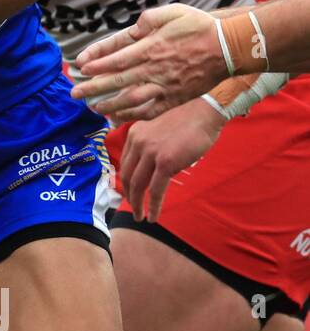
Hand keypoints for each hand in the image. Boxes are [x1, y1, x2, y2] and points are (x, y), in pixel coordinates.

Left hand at [70, 4, 226, 120]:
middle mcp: (155, 69)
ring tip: (90, 107)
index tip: (80, 67)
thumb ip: (149, 19)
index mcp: (152, 47)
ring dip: (107, 104)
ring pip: (130, 99)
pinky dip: (130, 115)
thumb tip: (133, 28)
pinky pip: (148, 111)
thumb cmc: (200, 27)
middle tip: (73, 93)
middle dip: (92, 87)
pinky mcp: (174, 99)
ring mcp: (165, 86)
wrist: (230, 48)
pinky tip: (116, 116)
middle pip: (117, 81)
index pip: (117, 58)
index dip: (97, 64)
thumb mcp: (174, 12)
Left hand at [120, 98, 224, 222]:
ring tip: (140, 216)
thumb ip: (149, 146)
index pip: (125, 164)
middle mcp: (138, 142)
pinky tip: (153, 217)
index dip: (126, 182)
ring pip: (138, 185)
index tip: (129, 193)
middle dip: (129, 196)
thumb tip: (148, 170)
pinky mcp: (165, 162)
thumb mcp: (158, 130)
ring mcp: (150, 152)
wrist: (205, 114)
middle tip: (133, 209)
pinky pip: (156, 190)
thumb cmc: (187, 123)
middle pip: (128, 176)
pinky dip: (153, 206)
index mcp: (134, 134)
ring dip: (137, 204)